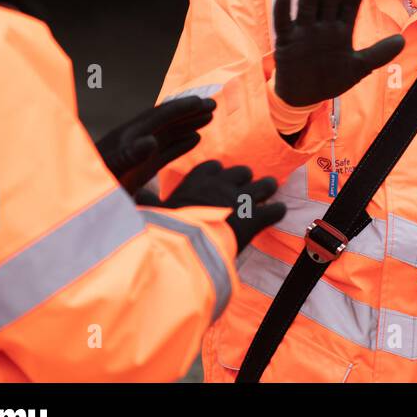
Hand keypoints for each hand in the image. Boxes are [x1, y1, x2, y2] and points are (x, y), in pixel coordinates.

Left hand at [94, 96, 216, 192]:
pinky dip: (181, 144)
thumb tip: (152, 139)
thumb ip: (130, 155)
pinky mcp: (139, 170)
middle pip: (166, 121)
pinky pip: (164, 152)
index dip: (181, 108)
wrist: (78, 205)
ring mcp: (137, 155)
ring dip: (188, 125)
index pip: (159, 117)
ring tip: (209, 118)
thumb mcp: (110, 171)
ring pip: (168, 135)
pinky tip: (195, 139)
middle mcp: (134, 142)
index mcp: (127, 138)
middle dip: (189, 112)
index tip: (203, 102)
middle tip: (213, 105)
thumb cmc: (92, 188)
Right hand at [136, 160, 286, 252]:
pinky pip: (275, 209)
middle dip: (246, 180)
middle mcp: (221, 185)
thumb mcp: (154, 213)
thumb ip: (150, 202)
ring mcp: (241, 200)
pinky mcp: (256, 218)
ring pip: (264, 185)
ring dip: (267, 189)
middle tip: (247, 190)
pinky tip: (277, 213)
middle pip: (242, 172)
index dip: (219, 174)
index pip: (213, 167)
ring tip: (268, 192)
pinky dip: (277, 211)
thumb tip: (138, 195)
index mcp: (197, 182)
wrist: (186, 249)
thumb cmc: (166, 232)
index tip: (220, 180)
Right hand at [272, 0, 404, 106]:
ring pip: (307, 4)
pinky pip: (283, 23)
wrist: (305, 97)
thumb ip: (379, 54)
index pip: (349, 5)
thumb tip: (403, 40)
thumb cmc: (332, 78)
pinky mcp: (286, 41)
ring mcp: (304, 32)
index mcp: (340, 29)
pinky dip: (282, 9)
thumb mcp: (359, 67)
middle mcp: (322, 26)